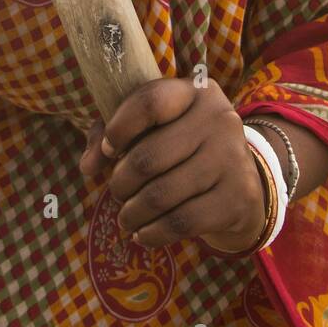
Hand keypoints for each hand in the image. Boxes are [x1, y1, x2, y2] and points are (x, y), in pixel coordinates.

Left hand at [79, 77, 267, 251]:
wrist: (240, 182)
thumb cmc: (182, 147)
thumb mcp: (152, 127)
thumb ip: (110, 135)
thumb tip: (87, 166)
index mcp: (196, 91)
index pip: (149, 102)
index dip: (118, 128)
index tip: (107, 149)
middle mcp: (219, 119)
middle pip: (149, 156)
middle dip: (120, 182)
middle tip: (117, 192)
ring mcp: (232, 158)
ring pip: (162, 194)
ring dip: (132, 212)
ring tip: (126, 217)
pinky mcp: (237, 198)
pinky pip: (182, 222)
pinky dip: (153, 233)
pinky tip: (142, 234)